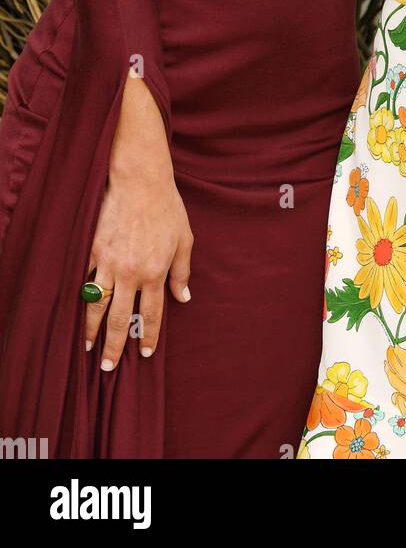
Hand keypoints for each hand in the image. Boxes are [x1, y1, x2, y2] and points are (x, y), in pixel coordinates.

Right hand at [84, 75, 192, 367]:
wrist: (140, 181)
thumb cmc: (167, 208)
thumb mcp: (185, 239)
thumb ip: (183, 272)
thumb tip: (185, 297)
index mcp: (156, 272)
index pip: (153, 314)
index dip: (150, 337)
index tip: (146, 354)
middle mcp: (131, 273)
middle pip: (121, 319)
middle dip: (115, 346)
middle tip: (108, 367)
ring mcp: (109, 263)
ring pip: (97, 305)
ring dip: (92, 330)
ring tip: (88, 348)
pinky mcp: (93, 250)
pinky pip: (84, 279)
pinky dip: (80, 298)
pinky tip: (78, 311)